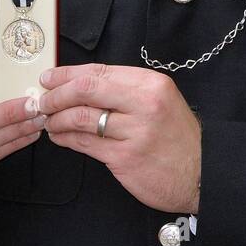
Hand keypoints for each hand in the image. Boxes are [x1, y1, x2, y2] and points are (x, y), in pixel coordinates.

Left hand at [37, 63, 200, 213]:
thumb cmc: (177, 138)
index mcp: (150, 84)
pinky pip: (85, 144)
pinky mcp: (125, 158)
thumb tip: (79, 85)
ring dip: (57, 119)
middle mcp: (144, 104)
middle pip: (85, 90)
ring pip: (81, 118)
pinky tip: (60, 137)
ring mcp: (135, 132)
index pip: (98, 71)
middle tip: (43, 100)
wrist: (203, 174)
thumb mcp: (160, 101)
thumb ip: (124, 92)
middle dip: (56, 95)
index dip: (66, 74)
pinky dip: (66, 139)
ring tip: (49, 121)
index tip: (49, 78)